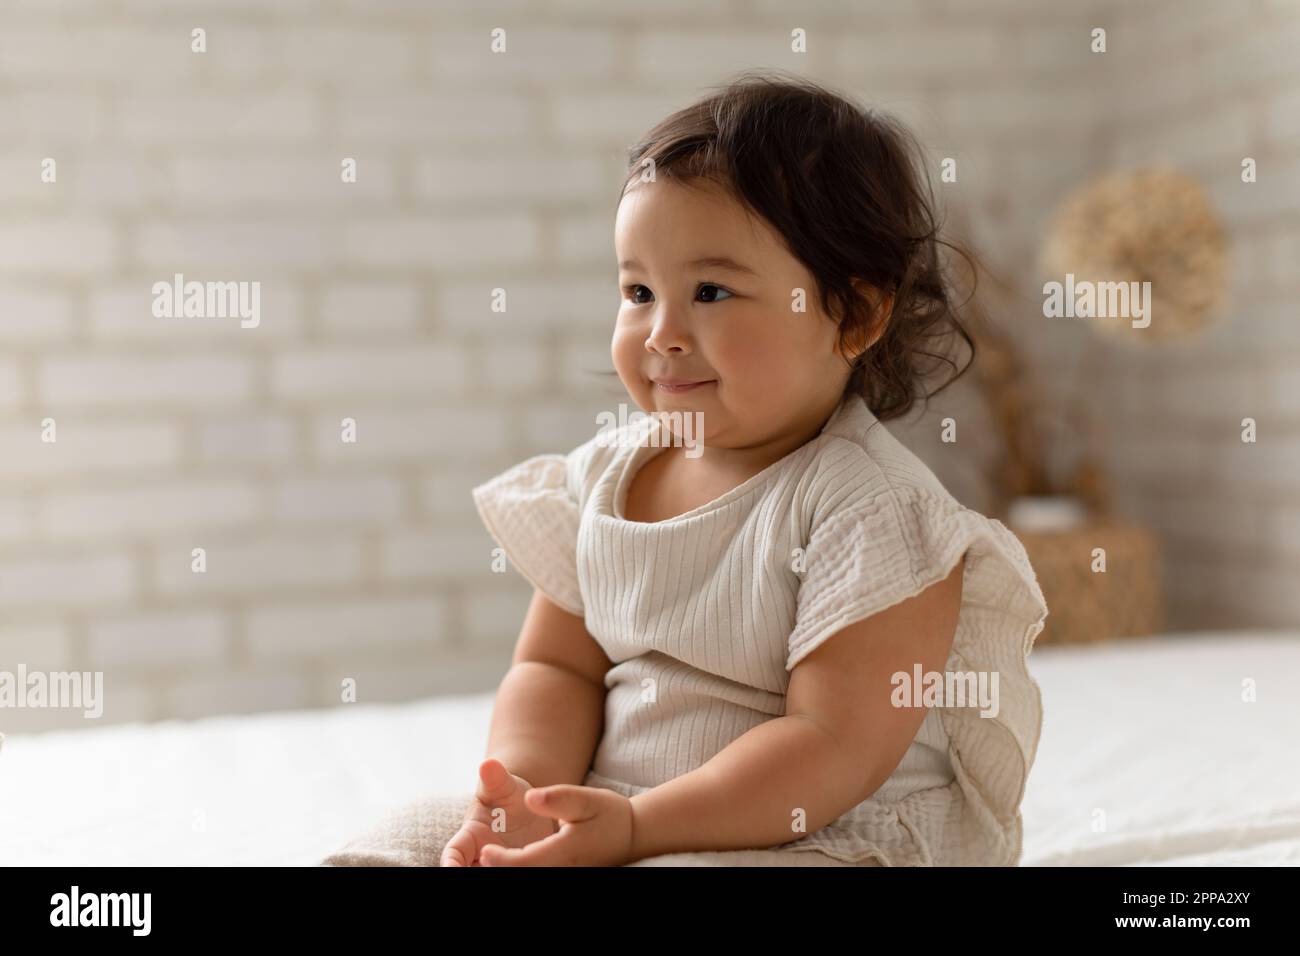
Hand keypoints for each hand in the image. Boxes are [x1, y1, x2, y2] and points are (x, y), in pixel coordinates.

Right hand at [440, 758, 559, 865]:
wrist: (527, 810)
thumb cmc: (509, 796)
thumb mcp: (504, 787)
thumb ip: (496, 779)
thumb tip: (488, 763)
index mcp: (470, 837)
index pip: (454, 853)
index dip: (451, 862)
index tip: (451, 868)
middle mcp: (479, 857)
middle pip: (472, 872)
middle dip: (479, 875)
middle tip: (496, 869)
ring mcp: (498, 867)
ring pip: (493, 876)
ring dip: (506, 873)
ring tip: (521, 868)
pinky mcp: (517, 870)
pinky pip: (518, 873)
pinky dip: (525, 877)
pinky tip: (538, 875)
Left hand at [478, 784, 634, 866]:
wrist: (631, 835)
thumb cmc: (607, 813)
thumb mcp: (586, 798)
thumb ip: (558, 798)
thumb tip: (530, 799)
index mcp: (567, 851)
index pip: (527, 862)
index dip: (502, 861)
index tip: (484, 851)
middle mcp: (566, 870)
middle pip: (526, 876)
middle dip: (500, 870)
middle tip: (479, 858)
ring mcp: (567, 876)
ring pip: (531, 878)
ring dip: (510, 870)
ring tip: (488, 862)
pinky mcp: (566, 876)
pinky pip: (539, 877)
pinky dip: (522, 870)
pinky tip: (506, 864)